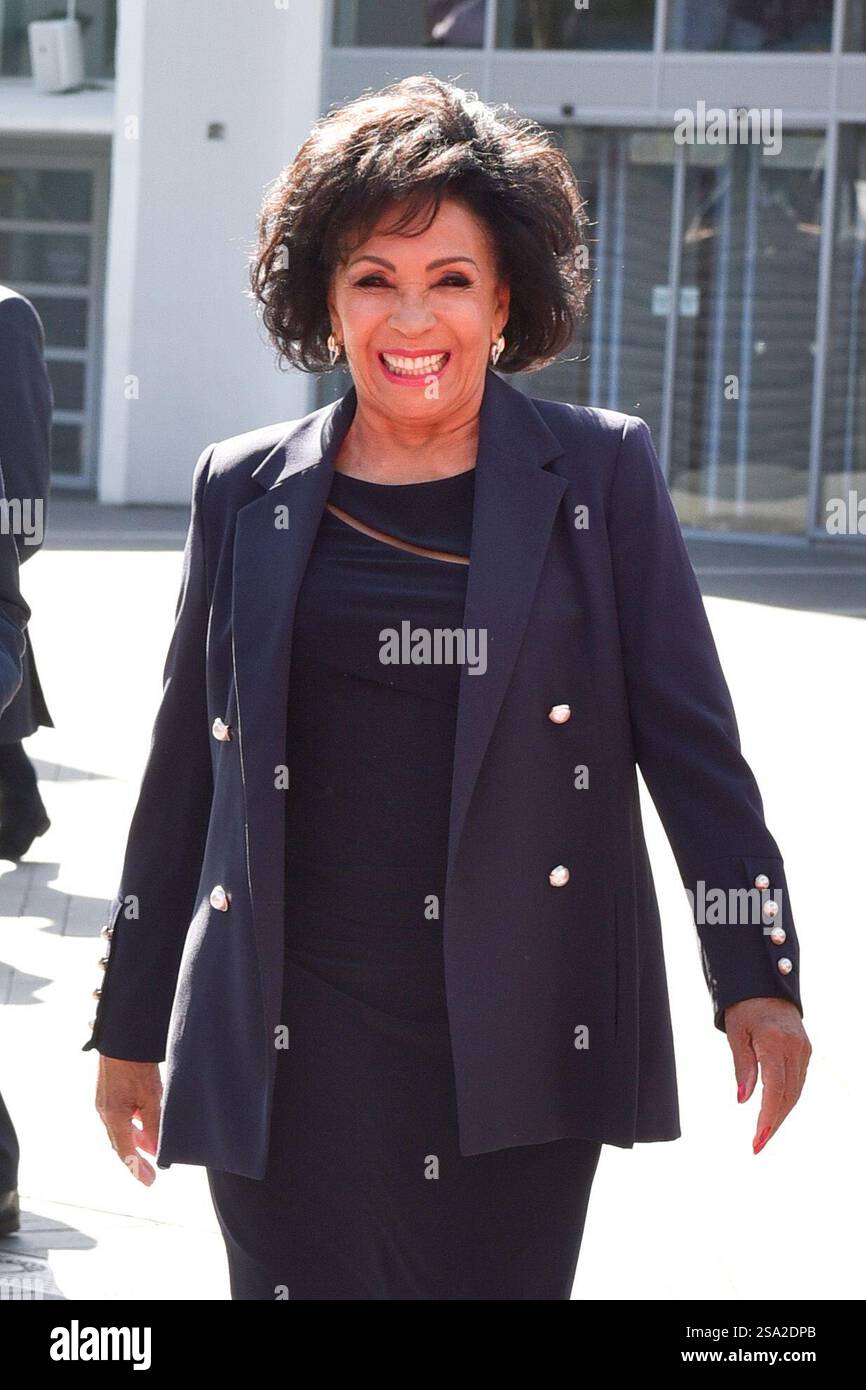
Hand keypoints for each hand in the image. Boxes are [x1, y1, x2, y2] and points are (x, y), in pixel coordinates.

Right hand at [95, 1056, 161, 1184]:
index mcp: (114, 1116)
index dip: (138, 1169)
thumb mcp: (152, 1097)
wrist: (124, 1037)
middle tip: (150, 1174)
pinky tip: (143, 1124)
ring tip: (151, 1150)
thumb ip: (153, 1125)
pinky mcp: (108, 1093)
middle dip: (136, 1159)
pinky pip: (120, 1117)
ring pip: (120, 1130)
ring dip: (135, 1141)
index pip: (125, 1152)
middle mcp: (105, 1112)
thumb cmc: (137, 1064)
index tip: (150, 1182)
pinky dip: (132, 1126)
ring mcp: (104, 1102)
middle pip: (120, 1143)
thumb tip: (157, 1151)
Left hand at [724, 997, 810, 1153]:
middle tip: (757, 1145)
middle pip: (788, 1095)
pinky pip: (797, 1082)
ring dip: (780, 1115)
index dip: (768, 1117)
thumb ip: (742, 1066)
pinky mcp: (805, 1051)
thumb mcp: (736, 1033)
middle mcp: (795, 1048)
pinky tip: (773, 1113)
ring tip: (763, 1135)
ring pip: (795, 1092)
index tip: (757, 1138)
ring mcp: (804, 1050)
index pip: (775, 1089)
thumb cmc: (743, 1008)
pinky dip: (786, 1100)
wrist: (765, 985)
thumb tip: (743, 1100)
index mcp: (776, 1042)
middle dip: (773, 1123)